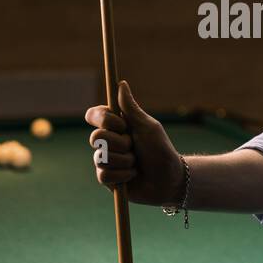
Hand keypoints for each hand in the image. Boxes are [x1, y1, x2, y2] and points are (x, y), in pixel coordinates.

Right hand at [84, 80, 185, 205]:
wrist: (169, 179)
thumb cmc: (160, 150)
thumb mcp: (147, 126)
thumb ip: (130, 108)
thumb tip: (121, 84)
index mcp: (115, 126)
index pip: (93, 115)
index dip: (104, 119)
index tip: (122, 124)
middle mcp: (107, 141)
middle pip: (96, 137)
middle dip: (120, 143)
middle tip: (134, 147)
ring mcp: (106, 160)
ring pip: (101, 158)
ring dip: (125, 161)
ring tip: (137, 163)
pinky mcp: (107, 178)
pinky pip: (104, 175)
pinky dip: (123, 175)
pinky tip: (133, 175)